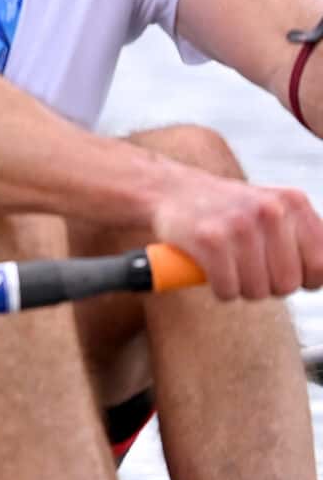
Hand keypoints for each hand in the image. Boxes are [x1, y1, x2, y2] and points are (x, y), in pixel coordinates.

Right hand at [149, 168, 322, 300]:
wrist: (172, 189)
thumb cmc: (227, 208)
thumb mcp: (274, 208)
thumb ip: (303, 235)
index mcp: (293, 202)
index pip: (321, 265)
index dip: (304, 279)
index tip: (284, 272)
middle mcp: (270, 210)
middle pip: (287, 284)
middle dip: (268, 286)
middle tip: (249, 269)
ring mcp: (239, 225)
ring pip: (257, 290)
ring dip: (241, 288)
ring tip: (229, 267)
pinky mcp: (208, 240)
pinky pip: (228, 290)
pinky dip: (220, 290)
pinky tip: (212, 271)